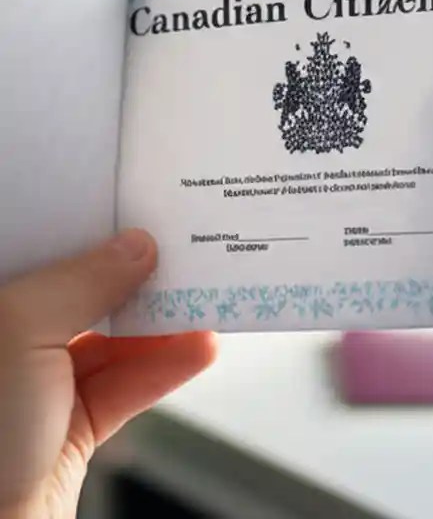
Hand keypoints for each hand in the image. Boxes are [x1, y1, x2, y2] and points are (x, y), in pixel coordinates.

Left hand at [0, 229, 216, 518]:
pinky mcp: (65, 430)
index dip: (75, 227)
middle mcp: (1, 345)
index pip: (27, 251)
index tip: (126, 207)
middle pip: (74, 295)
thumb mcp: (19, 331)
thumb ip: (79, 281)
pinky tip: (199, 347)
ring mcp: (29, 391)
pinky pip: (123, 387)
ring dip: (161, 325)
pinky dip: (164, 368)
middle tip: (179, 251)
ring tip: (206, 300)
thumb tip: (133, 249)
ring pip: (107, 341)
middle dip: (130, 275)